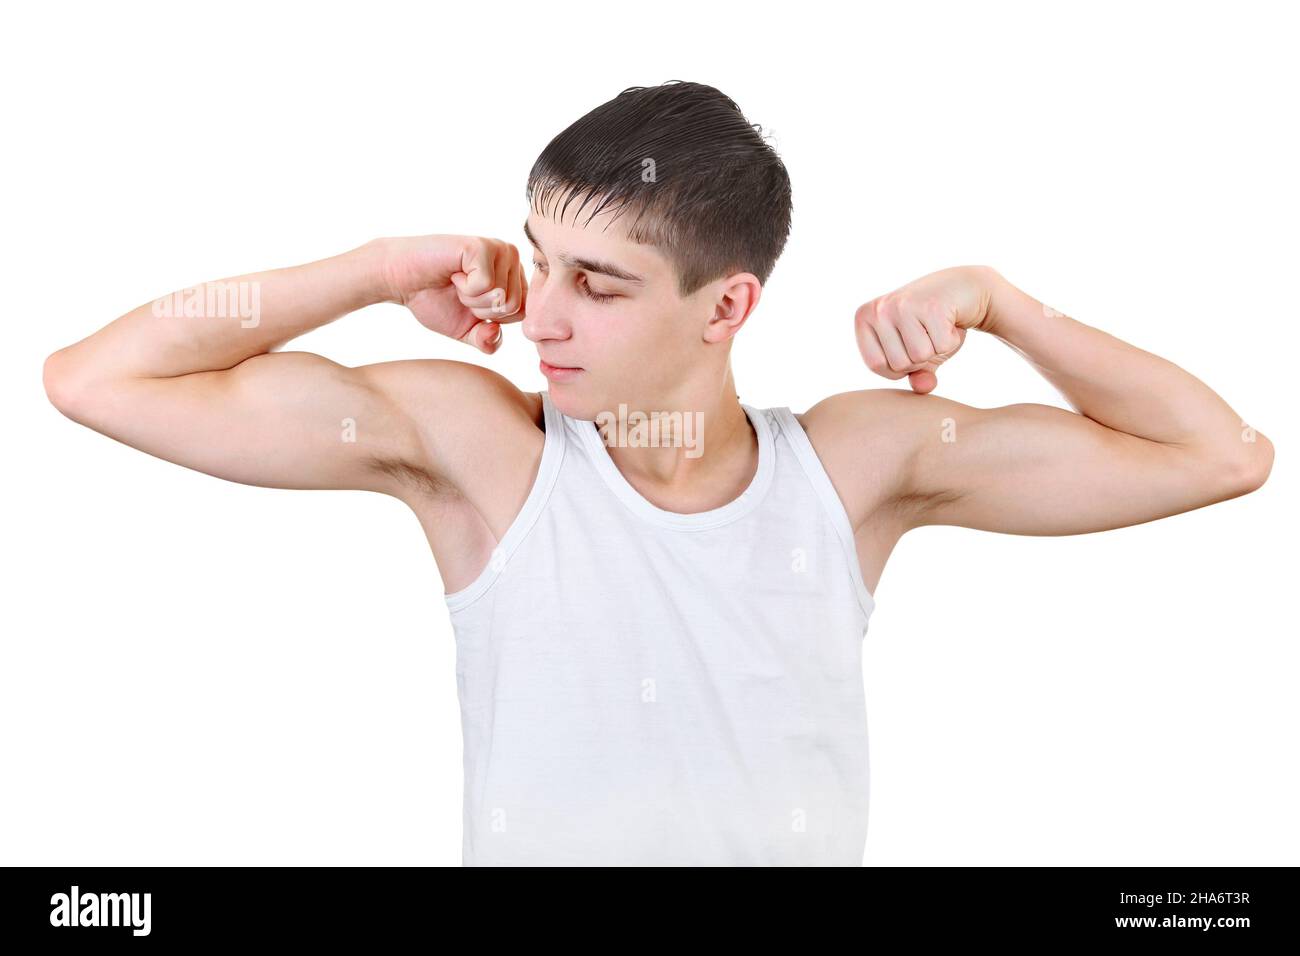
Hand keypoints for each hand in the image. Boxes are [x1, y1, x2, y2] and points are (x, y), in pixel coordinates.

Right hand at [378, 235, 526, 353]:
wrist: (400, 280)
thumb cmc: (434, 300)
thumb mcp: (467, 331)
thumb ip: (488, 341)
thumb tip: (495, 332)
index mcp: (513, 276)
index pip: (523, 313)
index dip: (492, 320)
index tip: (470, 305)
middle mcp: (511, 258)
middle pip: (513, 307)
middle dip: (481, 310)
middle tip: (460, 291)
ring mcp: (499, 249)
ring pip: (501, 297)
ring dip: (472, 299)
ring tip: (457, 282)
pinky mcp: (482, 246)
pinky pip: (486, 284)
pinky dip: (464, 288)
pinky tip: (453, 273)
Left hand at [854, 265, 997, 392]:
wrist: (963, 287)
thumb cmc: (932, 324)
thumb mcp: (917, 353)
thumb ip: (914, 375)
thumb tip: (922, 387)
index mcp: (864, 317)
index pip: (875, 365)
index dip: (897, 367)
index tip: (908, 346)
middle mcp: (879, 309)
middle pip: (899, 364)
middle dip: (920, 358)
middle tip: (928, 333)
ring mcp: (903, 304)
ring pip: (920, 356)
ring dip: (937, 349)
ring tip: (937, 326)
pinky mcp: (931, 305)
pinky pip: (942, 346)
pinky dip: (951, 340)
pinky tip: (949, 321)